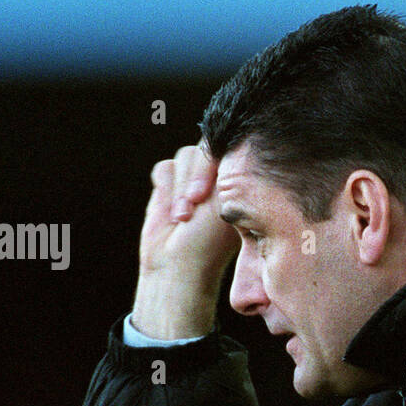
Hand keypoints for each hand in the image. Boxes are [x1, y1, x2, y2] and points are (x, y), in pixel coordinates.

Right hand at [139, 144, 238, 276]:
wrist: (177, 264)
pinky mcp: (171, 184)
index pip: (230, 150)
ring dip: (179, 189)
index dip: (214, 167)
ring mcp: (194, 180)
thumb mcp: (224, 203)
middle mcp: (219, 177)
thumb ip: (225, 171)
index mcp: (241, 180)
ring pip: (183, 157)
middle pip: (203, 149)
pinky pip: (164, 168)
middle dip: (194, 179)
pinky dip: (166, 190)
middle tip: (192, 208)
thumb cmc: (208, 241)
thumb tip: (224, 141)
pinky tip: (172, 215)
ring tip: (182, 218)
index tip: (205, 196)